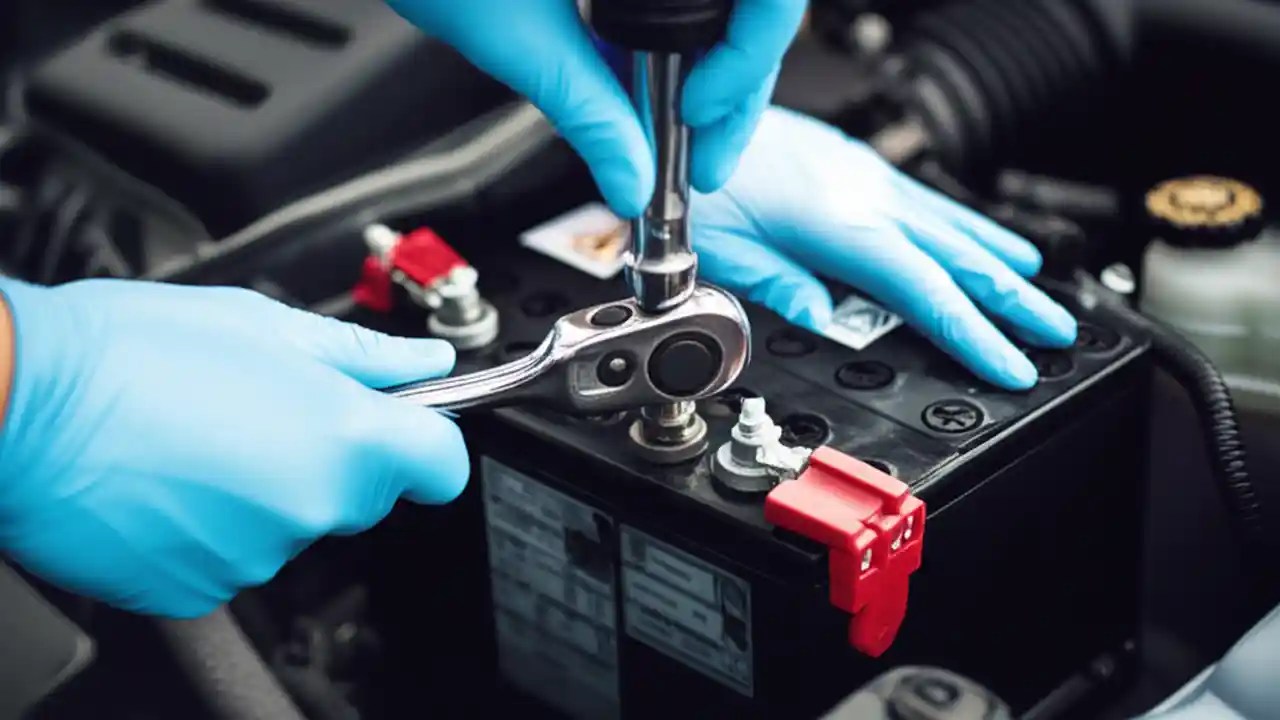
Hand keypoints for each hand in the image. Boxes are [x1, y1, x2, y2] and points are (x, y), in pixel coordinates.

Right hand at [0, 279, 467, 617]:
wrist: (18, 406)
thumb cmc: (128, 353)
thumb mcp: (262, 324)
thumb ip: (361, 356)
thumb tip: (424, 365)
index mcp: (343, 437)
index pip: (441, 465)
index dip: (428, 441)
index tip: (407, 426)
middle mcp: (311, 507)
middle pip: (364, 491)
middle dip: (333, 453)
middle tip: (268, 406)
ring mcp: (256, 555)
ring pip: (296, 521)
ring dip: (269, 487)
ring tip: (203, 436)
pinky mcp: (202, 589)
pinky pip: (239, 555)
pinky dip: (219, 525)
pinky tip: (174, 478)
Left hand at [385, 0, 804, 216]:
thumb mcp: (520, 38)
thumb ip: (589, 114)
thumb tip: (633, 180)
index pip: (769, 1)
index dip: (751, 65)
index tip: (703, 119)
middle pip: (754, 7)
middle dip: (735, 84)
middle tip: (706, 154)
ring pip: (723, 6)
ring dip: (711, 66)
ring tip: (686, 133)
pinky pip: (680, 0)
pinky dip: (677, 42)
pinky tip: (658, 85)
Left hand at [692, 108, 1077, 389]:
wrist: (684, 114)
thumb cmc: (694, 180)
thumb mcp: (723, 250)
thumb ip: (781, 289)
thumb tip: (827, 324)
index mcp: (836, 225)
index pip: (924, 292)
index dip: (974, 334)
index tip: (1012, 365)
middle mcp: (862, 194)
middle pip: (955, 255)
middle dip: (1012, 300)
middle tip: (1056, 334)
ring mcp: (864, 174)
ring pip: (950, 224)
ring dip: (1001, 261)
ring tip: (1040, 292)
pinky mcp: (854, 163)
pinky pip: (927, 201)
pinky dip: (966, 226)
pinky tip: (985, 238)